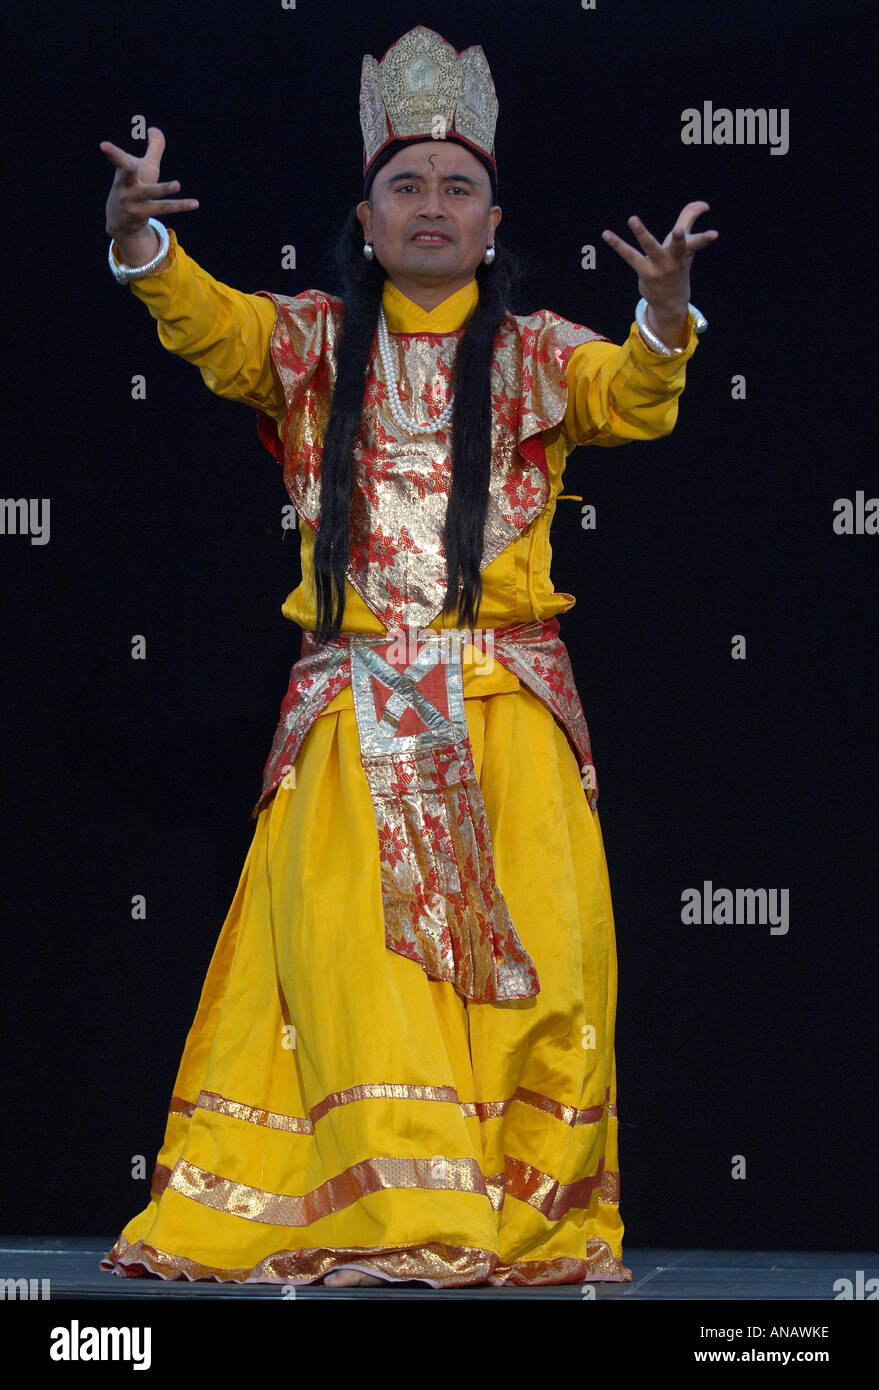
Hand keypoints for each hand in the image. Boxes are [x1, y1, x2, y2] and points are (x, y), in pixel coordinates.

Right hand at [100, 125, 198, 239]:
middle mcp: (125, 186)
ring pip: (150, 194)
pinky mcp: (143, 215)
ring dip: (163, 189)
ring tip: (177, 184)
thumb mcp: (141, 167)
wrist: (119, 221)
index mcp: (123, 171)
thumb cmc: (132, 187)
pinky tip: (195, 203)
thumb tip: (154, 129)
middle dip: (127, 169)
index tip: (103, 146)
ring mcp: (132, 202)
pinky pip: (164, 209)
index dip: (111, 152)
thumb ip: (152, 149)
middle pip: (126, 175)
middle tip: (130, 165)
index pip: (117, 159)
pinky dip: (180, 206)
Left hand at [602, 201, 717, 337]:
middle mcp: (675, 259)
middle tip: (678, 230)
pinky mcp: (644, 271)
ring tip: (633, 219)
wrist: (671, 301)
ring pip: (650, 247)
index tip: (714, 235)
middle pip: (678, 247)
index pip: (698, 242)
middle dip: (678, 239)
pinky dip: (617, 244)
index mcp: (687, 251)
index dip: (706, 238)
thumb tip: (703, 204)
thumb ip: (690, 219)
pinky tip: (606, 234)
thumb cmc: (678, 265)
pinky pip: (629, 255)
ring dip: (642, 233)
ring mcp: (659, 266)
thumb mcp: (685, 243)